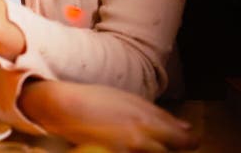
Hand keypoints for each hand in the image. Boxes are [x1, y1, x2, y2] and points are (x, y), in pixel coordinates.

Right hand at [19, 80, 198, 151]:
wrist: (59, 108)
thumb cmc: (92, 99)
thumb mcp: (128, 99)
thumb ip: (161, 116)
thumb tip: (187, 129)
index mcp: (148, 122)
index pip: (186, 142)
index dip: (184, 141)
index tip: (179, 140)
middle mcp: (141, 141)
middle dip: (165, 148)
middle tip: (148, 140)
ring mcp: (127, 152)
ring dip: (147, 149)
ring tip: (130, 141)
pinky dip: (132, 152)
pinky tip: (120, 145)